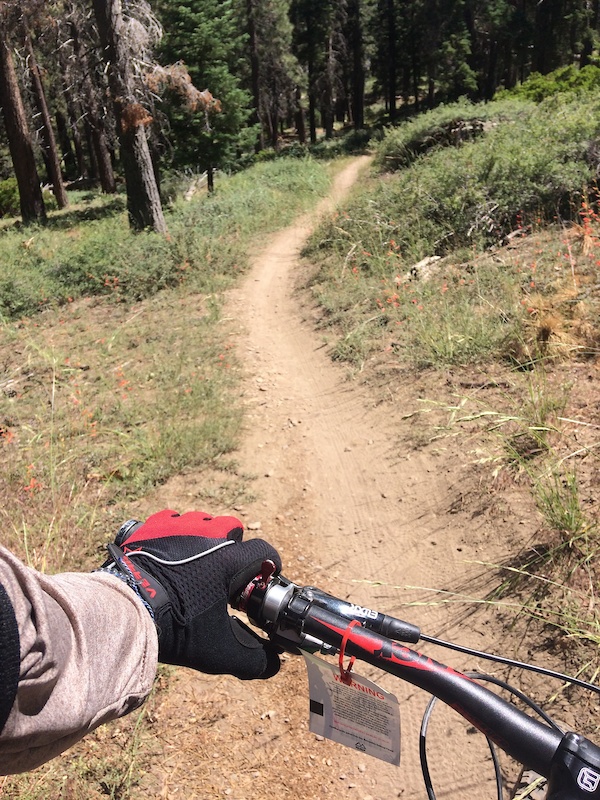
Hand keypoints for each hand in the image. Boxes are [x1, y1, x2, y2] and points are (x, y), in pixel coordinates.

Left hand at [102, 509, 281, 679]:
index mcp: (229, 559)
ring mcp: (176, 526)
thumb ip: (253, 660)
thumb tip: (274, 665)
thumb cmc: (176, 628)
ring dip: (204, 538)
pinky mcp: (149, 527)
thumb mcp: (219, 651)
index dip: (270, 564)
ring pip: (202, 522)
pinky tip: (167, 554)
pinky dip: (172, 534)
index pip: (263, 550)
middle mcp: (208, 535)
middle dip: (235, 549)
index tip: (267, 576)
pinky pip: (169, 520)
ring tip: (195, 563)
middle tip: (226, 574)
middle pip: (234, 530)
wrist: (125, 613)